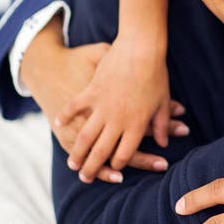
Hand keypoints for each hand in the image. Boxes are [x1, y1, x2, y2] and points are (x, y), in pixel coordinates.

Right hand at [21, 18, 187, 181]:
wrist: (141, 47)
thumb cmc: (155, 72)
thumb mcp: (163, 99)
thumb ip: (163, 122)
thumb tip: (166, 142)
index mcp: (136, 125)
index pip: (125, 155)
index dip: (120, 166)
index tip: (117, 173)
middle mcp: (117, 120)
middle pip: (101, 152)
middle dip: (93, 168)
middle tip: (85, 177)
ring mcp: (101, 107)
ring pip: (85, 137)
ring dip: (77, 153)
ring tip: (72, 163)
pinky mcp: (90, 92)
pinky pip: (73, 108)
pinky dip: (65, 115)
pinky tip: (57, 123)